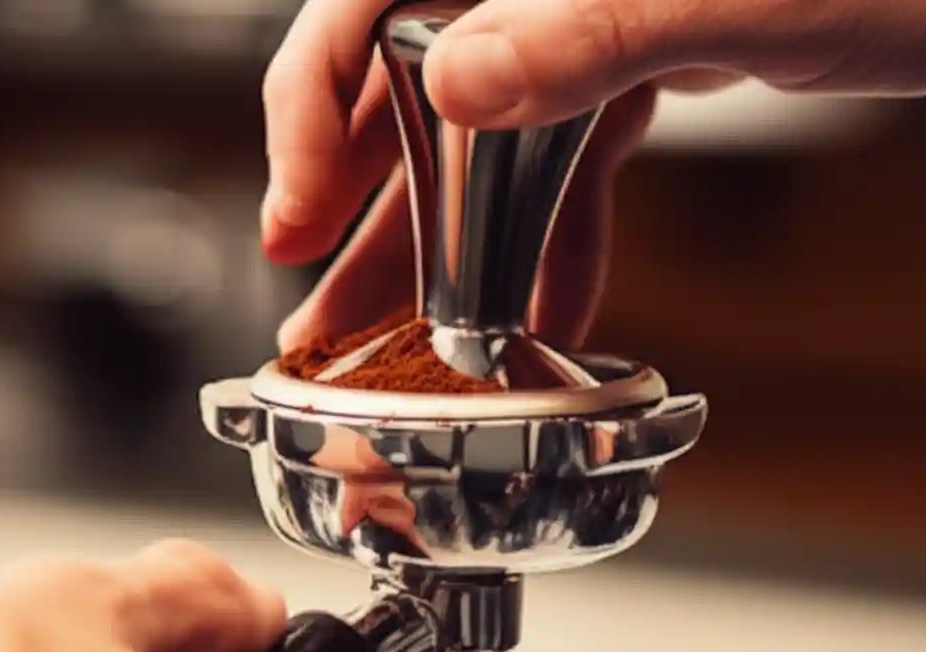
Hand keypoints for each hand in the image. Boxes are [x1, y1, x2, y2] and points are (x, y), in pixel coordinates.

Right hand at [263, 0, 925, 349]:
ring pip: (478, 142)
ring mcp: (582, 17)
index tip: (295, 218)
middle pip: (405, 89)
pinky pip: (563, 162)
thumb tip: (459, 79)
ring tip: (405, 344)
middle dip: (362, 212)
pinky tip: (543, 311)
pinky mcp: (630, 61)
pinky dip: (550, 242)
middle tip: (324, 309)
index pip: (360, 7)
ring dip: (445, 249)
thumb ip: (589, 28)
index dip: (306, 115)